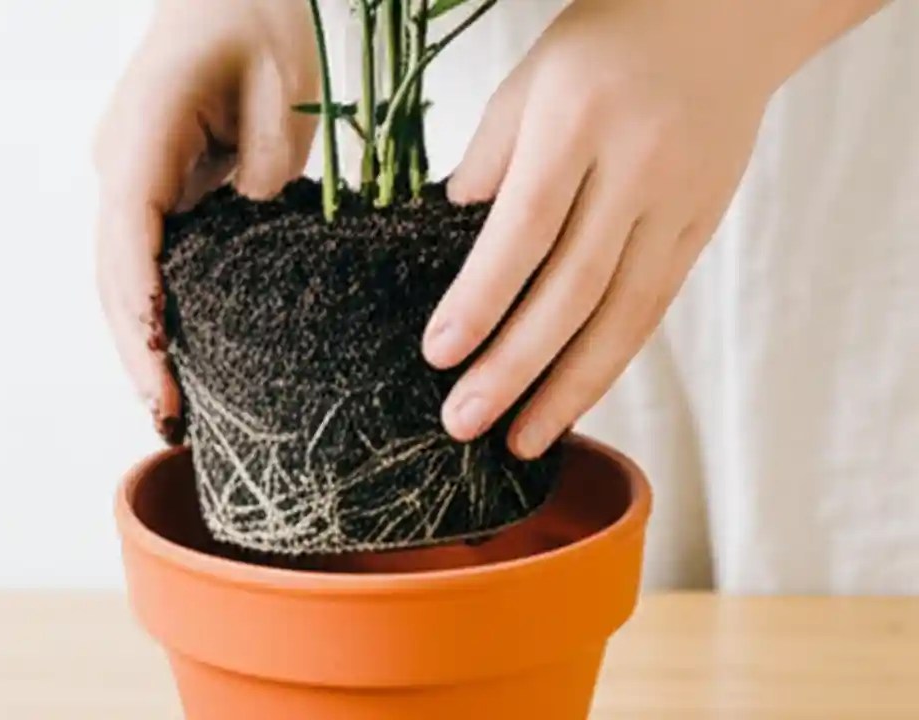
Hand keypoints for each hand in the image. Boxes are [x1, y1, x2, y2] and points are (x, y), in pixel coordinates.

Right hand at [93, 0, 316, 442]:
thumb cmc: (259, 22)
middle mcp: (119, 162)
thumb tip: (248, 251)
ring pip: (119, 272)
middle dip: (135, 345)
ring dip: (137, 339)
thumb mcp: (281, 97)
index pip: (130, 230)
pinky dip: (153, 311)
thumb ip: (260, 179)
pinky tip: (173, 357)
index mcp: (142, 133)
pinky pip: (144, 260)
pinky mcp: (148, 188)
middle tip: (166, 416)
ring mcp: (127, 176)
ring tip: (165, 409)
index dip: (140, 303)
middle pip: (113, 268)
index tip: (158, 363)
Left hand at [424, 0, 886, 457]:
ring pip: (624, 312)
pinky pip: (654, 304)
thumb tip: (456, 227)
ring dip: (570, 386)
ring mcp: (679, 201)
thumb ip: (491, 156)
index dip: (481, 300)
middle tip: (464, 423)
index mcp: (578, 121)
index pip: (523, 230)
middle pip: (572, 287)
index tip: (438, 354)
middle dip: (515, 366)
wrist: (723, 17)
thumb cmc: (604, 44)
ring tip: (523, 441)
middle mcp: (636, 167)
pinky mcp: (703, 224)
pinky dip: (613, 356)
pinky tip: (576, 396)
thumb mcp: (530, 80)